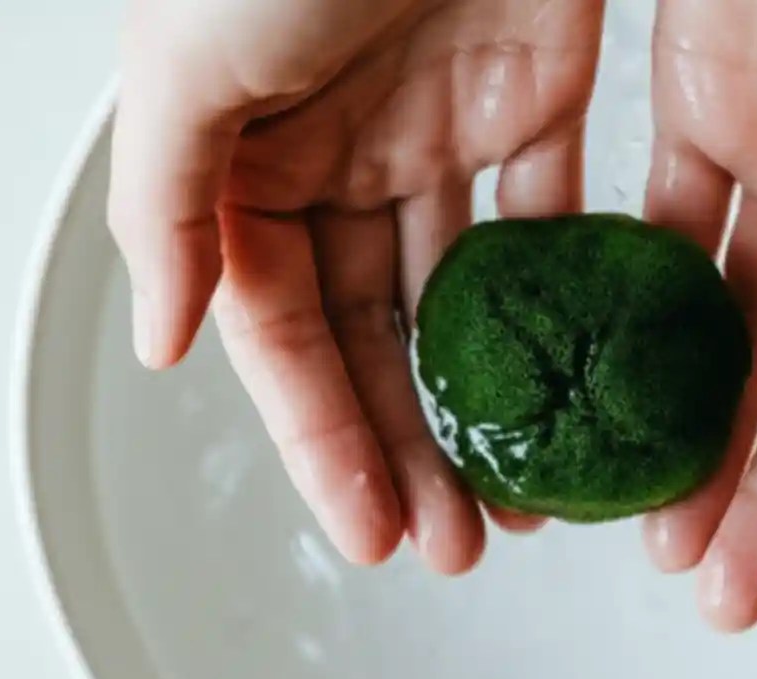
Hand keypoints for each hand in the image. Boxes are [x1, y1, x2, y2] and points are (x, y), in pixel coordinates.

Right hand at [108, 0, 604, 572]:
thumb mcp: (193, 58)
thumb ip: (168, 202)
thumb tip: (167, 343)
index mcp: (253, 158)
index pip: (284, 333)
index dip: (324, 439)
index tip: (373, 530)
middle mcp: (344, 153)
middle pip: (378, 332)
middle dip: (414, 442)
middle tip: (460, 542)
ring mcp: (442, 129)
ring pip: (469, 294)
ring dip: (495, 391)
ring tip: (529, 492)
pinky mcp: (537, 95)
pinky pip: (552, 215)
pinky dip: (569, 294)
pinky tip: (588, 373)